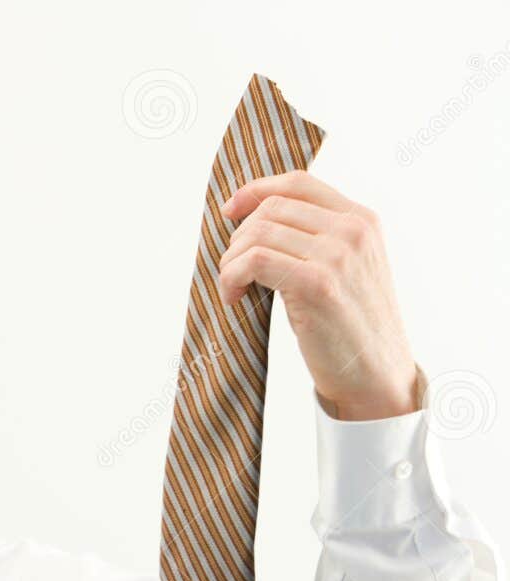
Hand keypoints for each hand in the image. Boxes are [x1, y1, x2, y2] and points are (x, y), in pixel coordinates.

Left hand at [218, 171, 418, 420]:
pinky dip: (231, 278)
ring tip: (234, 289)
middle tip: (234, 272)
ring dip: (230, 263)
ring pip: (257, 234)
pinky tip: (234, 298)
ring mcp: (337, 255)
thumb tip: (257, 219)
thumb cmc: (351, 325)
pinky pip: (254, 261)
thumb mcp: (346, 268)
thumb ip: (318, 238)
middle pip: (271, 209)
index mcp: (362, 220)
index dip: (255, 191)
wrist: (377, 372)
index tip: (228, 212)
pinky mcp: (317, 283)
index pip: (299, 183)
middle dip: (238, 238)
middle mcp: (353, 230)